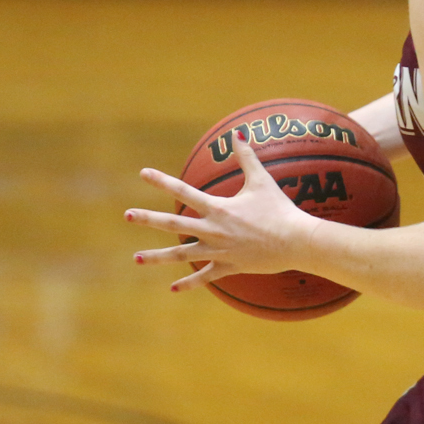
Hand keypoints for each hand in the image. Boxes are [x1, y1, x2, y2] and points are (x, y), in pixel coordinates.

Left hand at [124, 132, 315, 291]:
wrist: (296, 241)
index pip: (184, 191)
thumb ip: (247, 158)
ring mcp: (219, 251)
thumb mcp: (262, 180)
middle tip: (127, 215)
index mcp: (218, 208)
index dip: (162, 181)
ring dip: (157, 257)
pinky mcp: (228, 267)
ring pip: (181, 255)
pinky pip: (204, 277)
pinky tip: (173, 288)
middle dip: (148, 219)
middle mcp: (213, 230)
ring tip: (136, 258)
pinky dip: (189, 283)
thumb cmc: (280, 209)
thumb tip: (239, 135)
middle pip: (174, 224)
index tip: (143, 174)